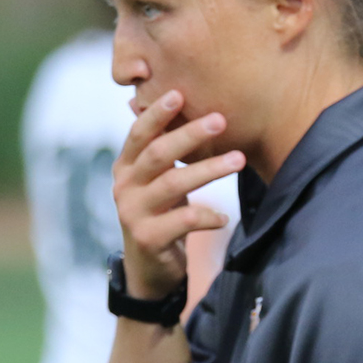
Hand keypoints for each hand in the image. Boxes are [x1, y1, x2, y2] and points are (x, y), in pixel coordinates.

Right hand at [113, 90, 245, 299]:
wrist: (148, 268)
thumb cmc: (160, 213)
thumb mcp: (156, 181)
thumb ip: (164, 151)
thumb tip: (187, 105)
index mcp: (126, 166)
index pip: (138, 133)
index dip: (156, 113)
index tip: (179, 93)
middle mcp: (124, 186)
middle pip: (157, 154)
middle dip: (190, 134)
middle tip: (221, 120)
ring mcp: (133, 213)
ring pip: (173, 184)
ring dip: (209, 170)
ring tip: (238, 159)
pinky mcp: (148, 238)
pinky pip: (184, 222)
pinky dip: (209, 217)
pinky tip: (225, 217)